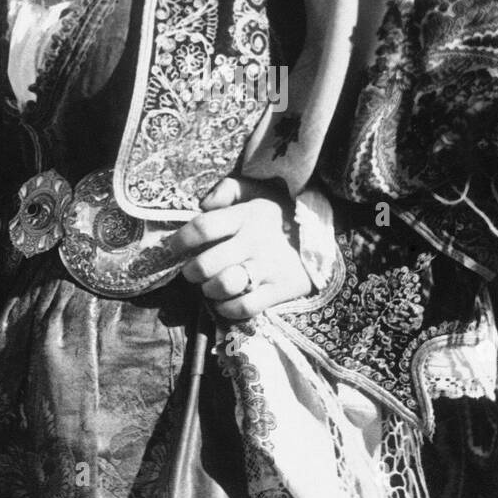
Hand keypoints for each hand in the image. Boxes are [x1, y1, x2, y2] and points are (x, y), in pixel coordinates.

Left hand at [168, 177, 312, 321]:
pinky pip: (244, 307)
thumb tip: (204, 202)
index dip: (181, 239)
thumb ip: (229, 189)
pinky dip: (227, 309)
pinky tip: (224, 302)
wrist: (322, 237)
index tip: (175, 247)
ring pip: (223, 286)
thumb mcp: (257, 191)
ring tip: (209, 286)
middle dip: (190, 271)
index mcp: (246, 215)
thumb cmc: (278, 213)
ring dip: (208, 290)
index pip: (203, 227)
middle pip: (206, 263)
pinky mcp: (280, 290)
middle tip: (191, 271)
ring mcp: (268, 268)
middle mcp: (255, 242)